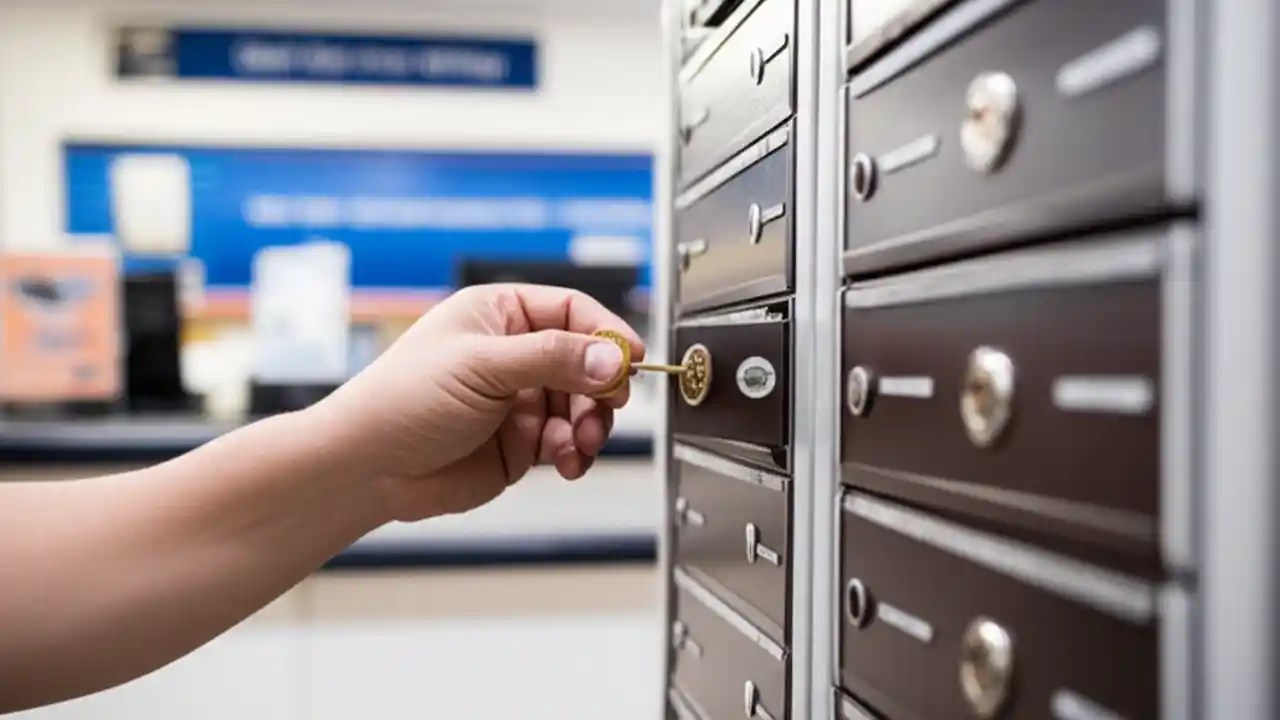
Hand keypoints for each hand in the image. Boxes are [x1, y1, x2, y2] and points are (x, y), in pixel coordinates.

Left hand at [311, 284, 645, 522]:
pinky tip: (564, 461)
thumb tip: (611, 358)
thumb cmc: (401, 401)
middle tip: (605, 408)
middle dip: (600, 389)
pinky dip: (574, 452)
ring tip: (576, 443)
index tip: (630, 360)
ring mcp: (520, 399)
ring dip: (589, 426)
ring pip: (582, 406)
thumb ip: (553, 359)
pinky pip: (567, 442)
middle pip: (587, 362)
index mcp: (500, 314)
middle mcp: (514, 354)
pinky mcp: (522, 442)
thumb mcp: (482, 366)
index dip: (605, 334)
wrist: (368, 468)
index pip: (573, 312)